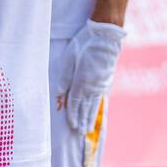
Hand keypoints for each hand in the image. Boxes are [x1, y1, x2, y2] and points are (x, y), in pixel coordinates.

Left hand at [55, 19, 126, 133]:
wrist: (107, 35)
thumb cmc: (85, 43)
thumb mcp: (69, 57)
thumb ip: (64, 76)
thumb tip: (59, 94)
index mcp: (82, 80)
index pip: (76, 103)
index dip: (73, 115)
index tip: (72, 126)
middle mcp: (92, 85)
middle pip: (86, 107)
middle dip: (83, 120)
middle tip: (81, 132)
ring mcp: (101, 82)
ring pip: (95, 103)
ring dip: (91, 116)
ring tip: (89, 127)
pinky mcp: (107, 77)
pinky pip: (101, 95)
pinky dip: (98, 105)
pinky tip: (96, 109)